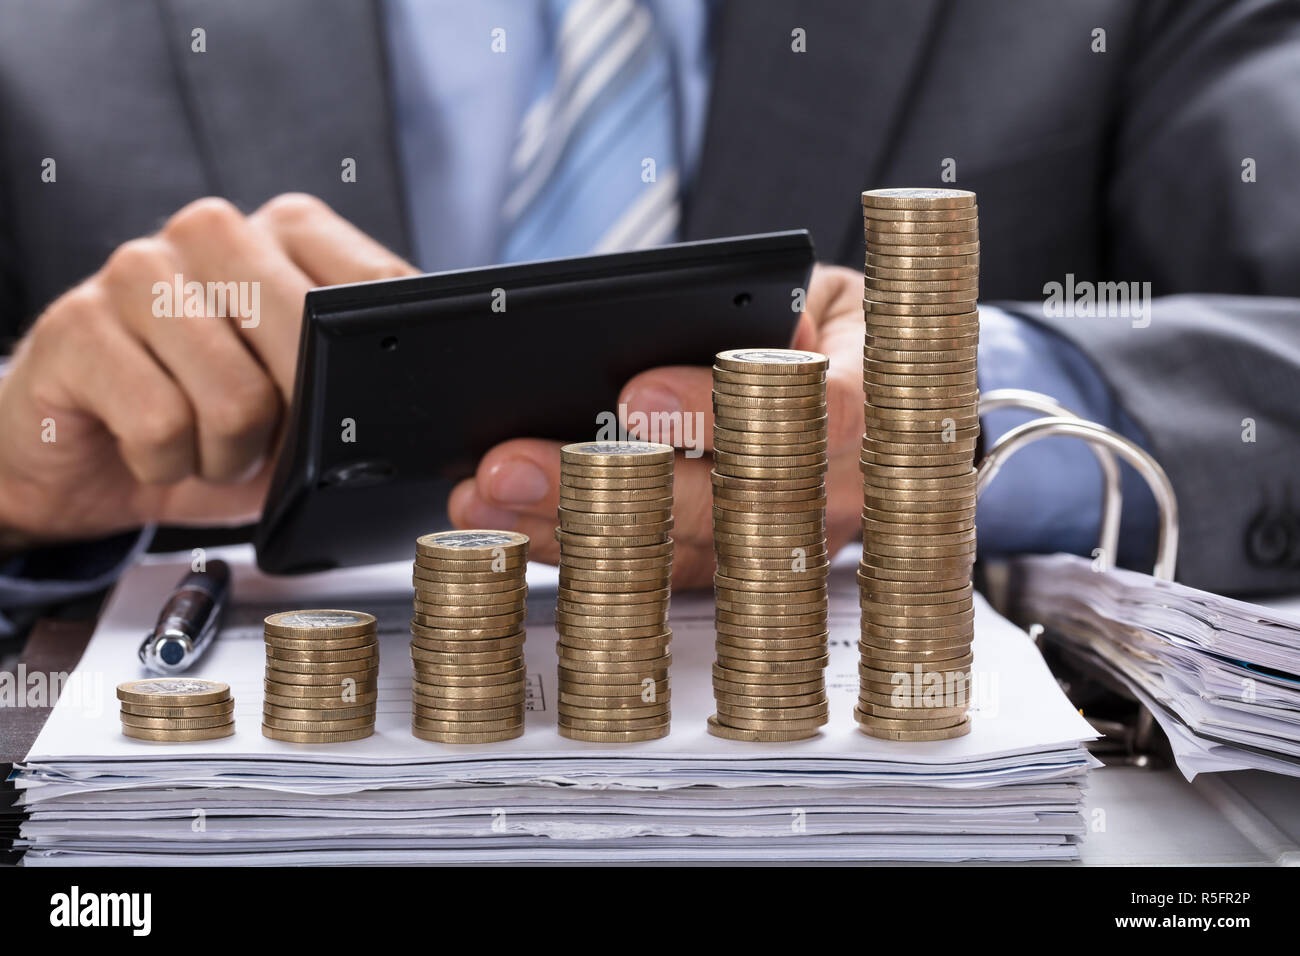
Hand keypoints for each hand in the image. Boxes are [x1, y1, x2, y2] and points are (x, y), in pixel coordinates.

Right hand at [0, 193, 415, 543]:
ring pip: (239, 398)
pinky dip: (168, 465)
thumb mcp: (305, 394)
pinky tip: (152, 447)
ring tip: (206, 444)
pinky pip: (163, 426)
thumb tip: (431, 391)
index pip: (378, 288)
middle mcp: (214, 230)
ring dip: (228, 455)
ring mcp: (139, 269)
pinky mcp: (75, 324)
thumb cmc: (210, 416)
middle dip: (297, 425)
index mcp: (288, 230)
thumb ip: (359, 371)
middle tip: (264, 437)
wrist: (87, 457)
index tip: (358, 406)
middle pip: (310, 344)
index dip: (377, 368)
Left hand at [448, 263, 865, 587]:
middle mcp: (830, 491)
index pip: (805, 413)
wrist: (873, 401)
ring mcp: (778, 544)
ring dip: (569, 528)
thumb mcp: (821, 298)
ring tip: (485, 497)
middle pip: (718, 505)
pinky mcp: (728, 569)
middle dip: (604, 485)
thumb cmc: (831, 337)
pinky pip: (651, 572)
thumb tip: (684, 320)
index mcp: (864, 403)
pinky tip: (507, 526)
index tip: (633, 392)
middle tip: (509, 463)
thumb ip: (774, 308)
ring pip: (671, 550)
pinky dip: (572, 547)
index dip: (716, 407)